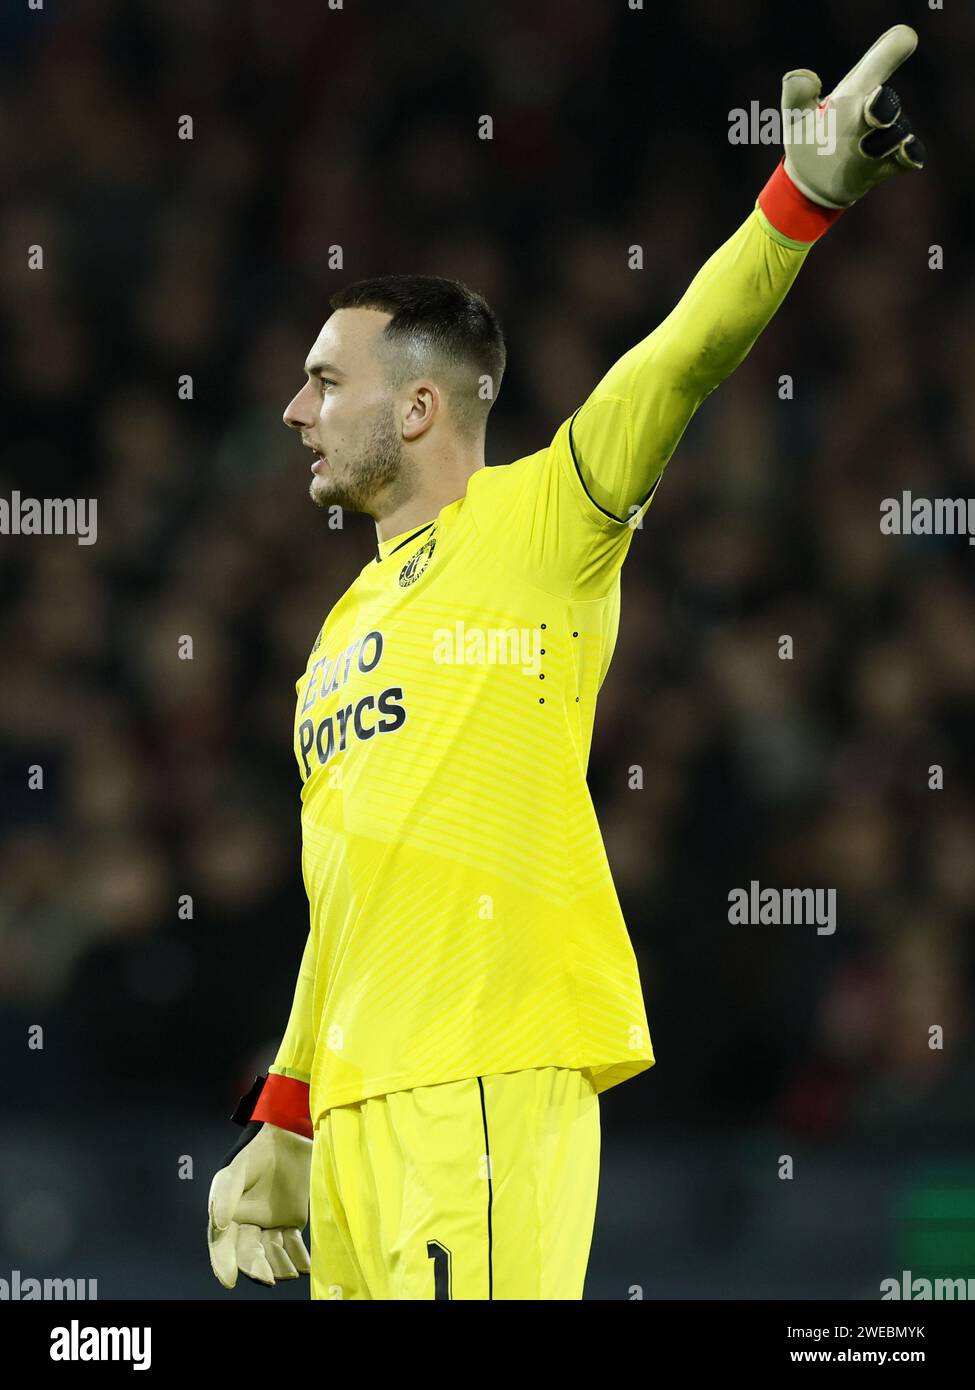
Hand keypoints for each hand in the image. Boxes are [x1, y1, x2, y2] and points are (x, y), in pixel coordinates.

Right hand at [207, 1122, 312, 1288]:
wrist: (287, 1137)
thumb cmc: (255, 1153)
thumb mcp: (235, 1171)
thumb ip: (224, 1195)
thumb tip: (218, 1225)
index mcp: (226, 1217)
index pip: (222, 1245)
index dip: (224, 1263)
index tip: (229, 1280)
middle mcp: (246, 1226)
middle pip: (248, 1254)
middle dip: (256, 1267)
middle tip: (267, 1277)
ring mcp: (269, 1226)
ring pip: (272, 1254)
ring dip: (279, 1265)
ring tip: (289, 1271)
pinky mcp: (291, 1223)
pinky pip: (293, 1246)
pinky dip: (299, 1257)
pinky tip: (305, 1266)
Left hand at [781, 24, 924, 208]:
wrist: (811, 183)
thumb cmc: (806, 141)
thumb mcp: (795, 118)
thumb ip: (795, 95)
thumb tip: (802, 76)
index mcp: (853, 94)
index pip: (874, 67)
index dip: (890, 50)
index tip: (907, 37)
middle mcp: (872, 112)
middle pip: (887, 102)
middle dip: (882, 105)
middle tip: (869, 113)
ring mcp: (883, 137)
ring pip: (898, 131)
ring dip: (884, 140)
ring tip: (862, 149)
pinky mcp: (890, 162)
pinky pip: (911, 155)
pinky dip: (911, 152)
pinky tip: (906, 151)